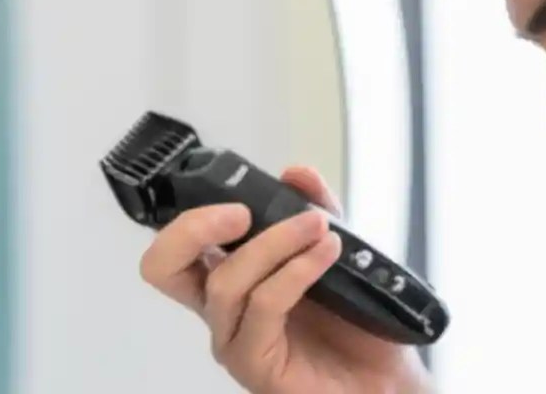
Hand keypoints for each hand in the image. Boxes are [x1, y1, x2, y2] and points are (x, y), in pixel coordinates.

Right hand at [139, 166, 429, 393]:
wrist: (383, 379)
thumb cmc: (353, 324)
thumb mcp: (337, 251)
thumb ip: (316, 210)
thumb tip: (296, 173)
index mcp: (231, 279)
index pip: (177, 247)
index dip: (192, 215)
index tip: (241, 194)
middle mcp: (224, 310)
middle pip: (163, 267)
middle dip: (193, 227)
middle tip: (243, 211)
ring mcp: (236, 339)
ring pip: (225, 281)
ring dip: (274, 242)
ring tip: (318, 228)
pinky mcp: (256, 364)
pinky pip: (263, 306)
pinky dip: (294, 271)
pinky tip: (324, 255)